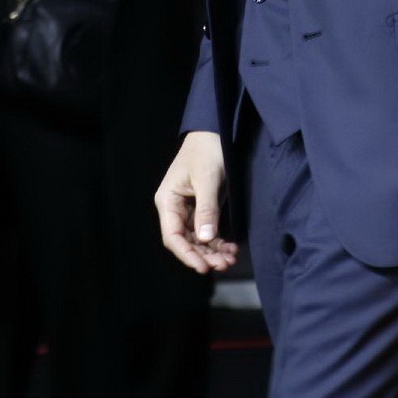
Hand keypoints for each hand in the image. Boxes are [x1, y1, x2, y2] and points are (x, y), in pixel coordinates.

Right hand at [154, 130, 239, 273]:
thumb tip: (206, 239)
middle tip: (224, 264)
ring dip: (212, 251)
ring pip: (197, 239)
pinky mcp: (201, 208)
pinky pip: (206, 230)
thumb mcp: (207, 179)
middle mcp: (174, 208)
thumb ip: (206, 209)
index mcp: (167, 201)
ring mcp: (188, 209)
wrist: (216, 131)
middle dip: (203, 255)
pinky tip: (230, 249)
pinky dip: (217, 241)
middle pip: (185, 241)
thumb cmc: (208, 150)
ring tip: (230, 259)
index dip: (186, 254)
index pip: (173, 236)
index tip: (203, 267)